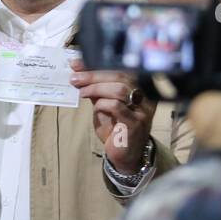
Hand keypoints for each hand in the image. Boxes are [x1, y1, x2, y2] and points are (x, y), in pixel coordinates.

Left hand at [70, 58, 157, 174]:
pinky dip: (103, 103)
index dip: (96, 64)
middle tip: (75, 78)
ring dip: (97, 88)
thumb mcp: (103, 105)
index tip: (76, 64)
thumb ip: (95, 89)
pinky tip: (96, 106)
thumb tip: (78, 72)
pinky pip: (118, 107)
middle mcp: (145, 96)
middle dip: (94, 75)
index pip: (120, 69)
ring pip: (120, 89)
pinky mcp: (135, 124)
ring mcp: (142, 110)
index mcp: (140, 87)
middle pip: (121, 76)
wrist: (124, 155)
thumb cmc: (115, 129)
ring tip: (82, 92)